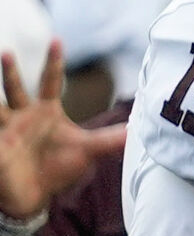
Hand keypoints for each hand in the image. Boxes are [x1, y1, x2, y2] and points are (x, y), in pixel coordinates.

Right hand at [0, 41, 124, 220]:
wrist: (35, 196)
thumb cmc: (57, 168)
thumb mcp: (88, 151)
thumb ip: (110, 139)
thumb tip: (139, 130)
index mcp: (45, 111)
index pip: (50, 81)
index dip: (53, 62)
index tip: (57, 40)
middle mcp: (22, 116)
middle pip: (15, 89)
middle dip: (10, 72)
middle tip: (6, 52)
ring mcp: (6, 130)